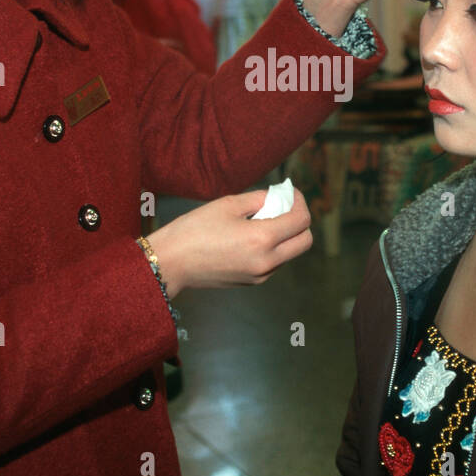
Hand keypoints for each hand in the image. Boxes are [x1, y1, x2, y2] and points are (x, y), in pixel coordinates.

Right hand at [146, 189, 313, 298]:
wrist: (170, 262)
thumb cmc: (195, 229)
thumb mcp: (229, 204)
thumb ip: (261, 199)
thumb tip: (281, 197)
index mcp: (263, 239)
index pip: (301, 220)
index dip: (300, 202)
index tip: (289, 193)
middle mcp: (267, 261)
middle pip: (305, 241)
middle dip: (299, 221)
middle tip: (282, 207)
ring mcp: (261, 276)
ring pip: (290, 253)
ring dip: (285, 235)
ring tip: (261, 220)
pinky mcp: (252, 282)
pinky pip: (274, 263)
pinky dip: (272, 247)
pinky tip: (250, 236)